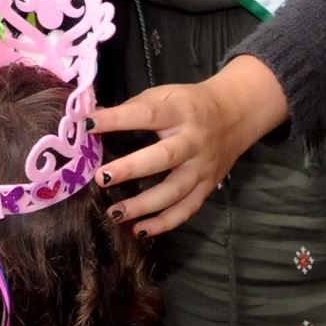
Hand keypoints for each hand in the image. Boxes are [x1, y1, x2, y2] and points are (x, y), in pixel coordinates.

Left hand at [93, 56, 286, 237]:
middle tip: (101, 178)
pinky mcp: (207, 187)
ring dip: (144, 205)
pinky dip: (164, 223)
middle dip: (131, 168)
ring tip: (114, 213)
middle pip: (163, 157)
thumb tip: (92, 120)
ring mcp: (202, 167)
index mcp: (179, 111)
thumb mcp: (165, 94)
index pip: (146, 113)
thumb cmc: (190, 104)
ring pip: (174, 191)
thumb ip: (132, 107)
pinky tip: (139, 230)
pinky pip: (186, 209)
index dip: (117, 119)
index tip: (89, 124)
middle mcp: (193, 141)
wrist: (236, 115)